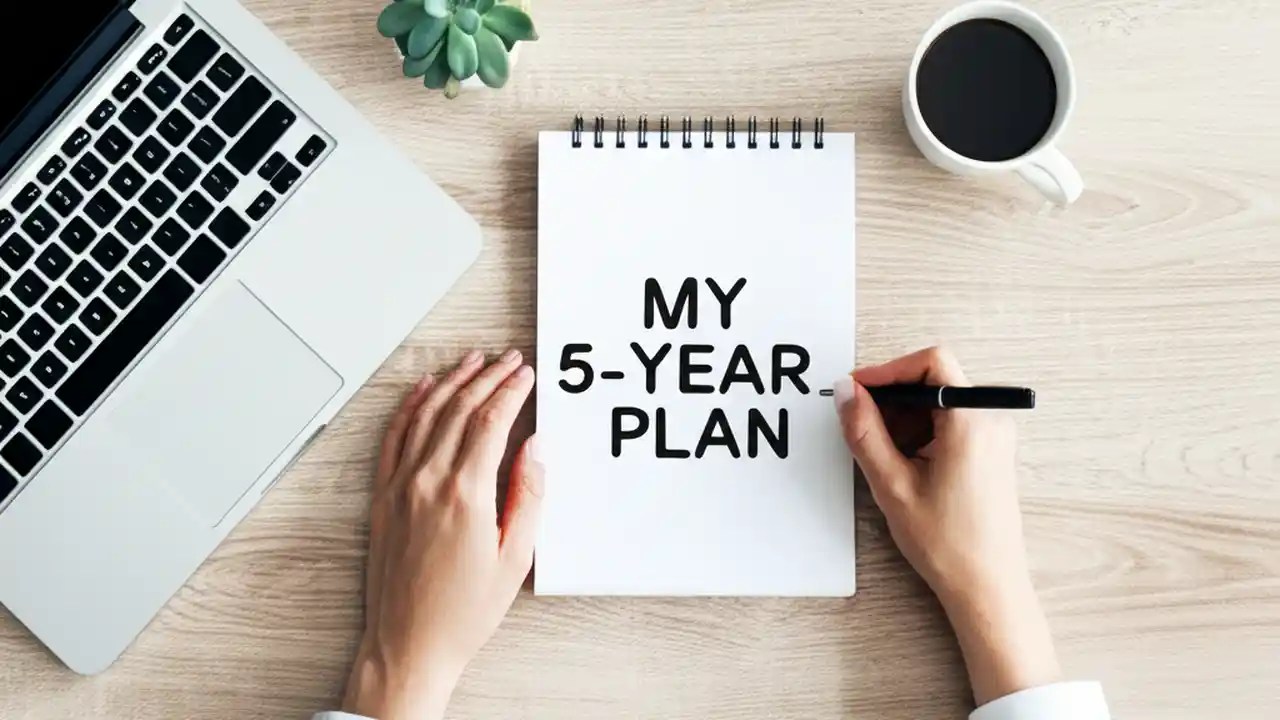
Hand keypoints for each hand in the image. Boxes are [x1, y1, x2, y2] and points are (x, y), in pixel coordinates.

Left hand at [343, 350, 541, 719]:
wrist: (408, 645)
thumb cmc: (462, 612)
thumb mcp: (514, 558)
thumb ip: (527, 496)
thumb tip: (533, 449)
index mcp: (465, 494)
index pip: (491, 421)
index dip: (511, 391)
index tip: (525, 375)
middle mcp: (427, 482)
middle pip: (460, 409)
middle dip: (488, 377)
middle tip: (508, 361)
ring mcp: (399, 487)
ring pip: (425, 414)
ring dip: (451, 381)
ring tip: (472, 361)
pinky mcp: (381, 498)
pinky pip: (393, 438)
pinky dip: (409, 406)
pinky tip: (424, 389)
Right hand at [834, 347, 1059, 704]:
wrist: (987, 586)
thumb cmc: (948, 544)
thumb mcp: (892, 484)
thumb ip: (865, 432)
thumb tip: (846, 392)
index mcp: (970, 422)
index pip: (930, 362)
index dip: (888, 370)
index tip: (857, 390)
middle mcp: (990, 421)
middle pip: (934, 380)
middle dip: (892, 399)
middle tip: (862, 428)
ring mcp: (994, 436)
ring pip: (939, 402)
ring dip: (904, 419)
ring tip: (886, 459)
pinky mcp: (990, 451)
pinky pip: (950, 423)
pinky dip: (921, 433)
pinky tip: (905, 466)